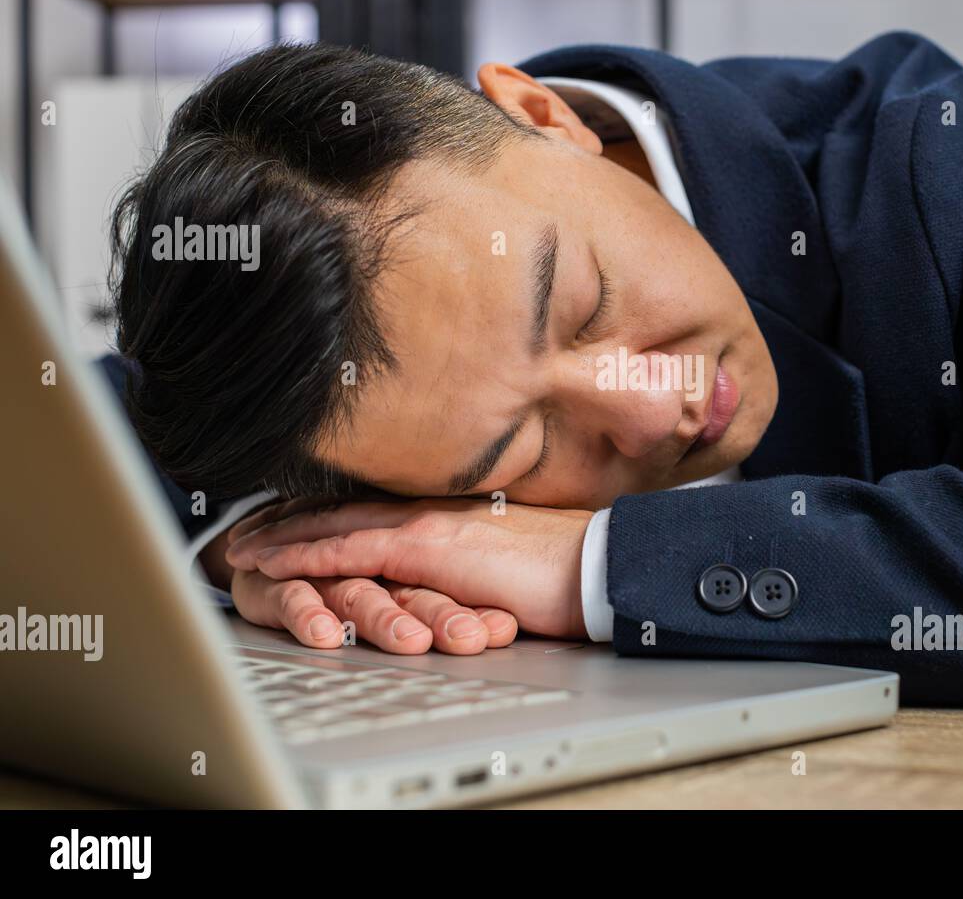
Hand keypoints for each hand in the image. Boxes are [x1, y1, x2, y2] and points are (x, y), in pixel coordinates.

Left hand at [225, 497, 591, 640]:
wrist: (595, 566)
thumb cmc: (564, 571)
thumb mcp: (506, 564)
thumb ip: (469, 564)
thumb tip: (454, 580)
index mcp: (450, 513)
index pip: (374, 511)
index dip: (328, 515)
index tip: (293, 519)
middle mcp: (430, 509)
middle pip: (343, 510)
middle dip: (291, 520)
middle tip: (247, 528)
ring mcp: (424, 523)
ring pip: (332, 525)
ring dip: (281, 536)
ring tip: (239, 547)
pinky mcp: (423, 547)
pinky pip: (345, 549)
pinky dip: (300, 553)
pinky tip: (269, 562)